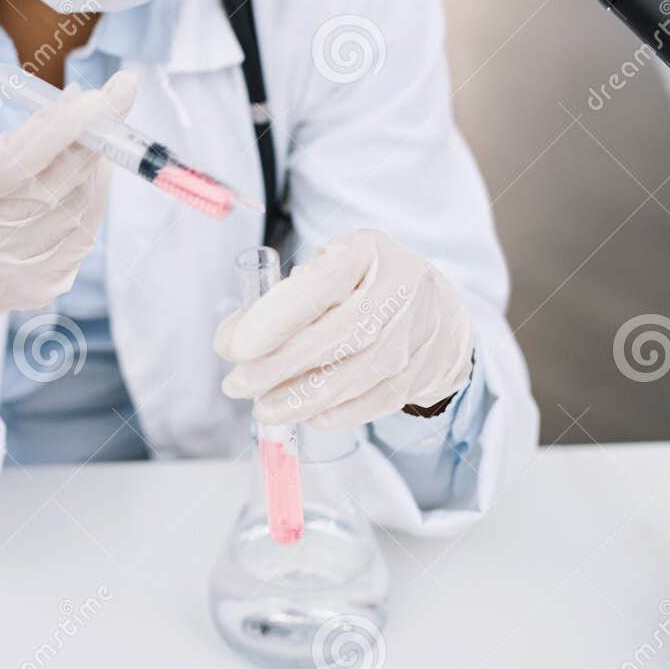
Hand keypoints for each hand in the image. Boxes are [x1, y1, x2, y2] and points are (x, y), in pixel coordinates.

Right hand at [0, 28, 135, 333]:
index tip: (94, 97)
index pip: (13, 163)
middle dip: (94, 132)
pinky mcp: (42, 286)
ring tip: (91, 130)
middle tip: (116, 94)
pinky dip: (91, 193)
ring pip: (79, 203)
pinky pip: (84, 230)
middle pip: (57, 180)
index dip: (57, 130)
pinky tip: (85, 168)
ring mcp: (16, 269)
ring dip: (95, 161)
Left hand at [214, 229, 474, 428]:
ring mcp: (412, 338)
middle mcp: (397, 293)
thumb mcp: (329, 265)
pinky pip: (369, 403)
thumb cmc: (366, 282)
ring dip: (297, 400)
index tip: (236, 346)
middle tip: (236, 385)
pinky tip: (303, 415)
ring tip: (262, 407)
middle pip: (333, 338)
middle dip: (276, 368)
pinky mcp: (416, 376)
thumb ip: (282, 295)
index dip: (275, 318)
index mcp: (368, 253)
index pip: (320, 285)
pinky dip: (332, 415)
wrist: (437, 308)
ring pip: (350, 378)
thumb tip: (232, 338)